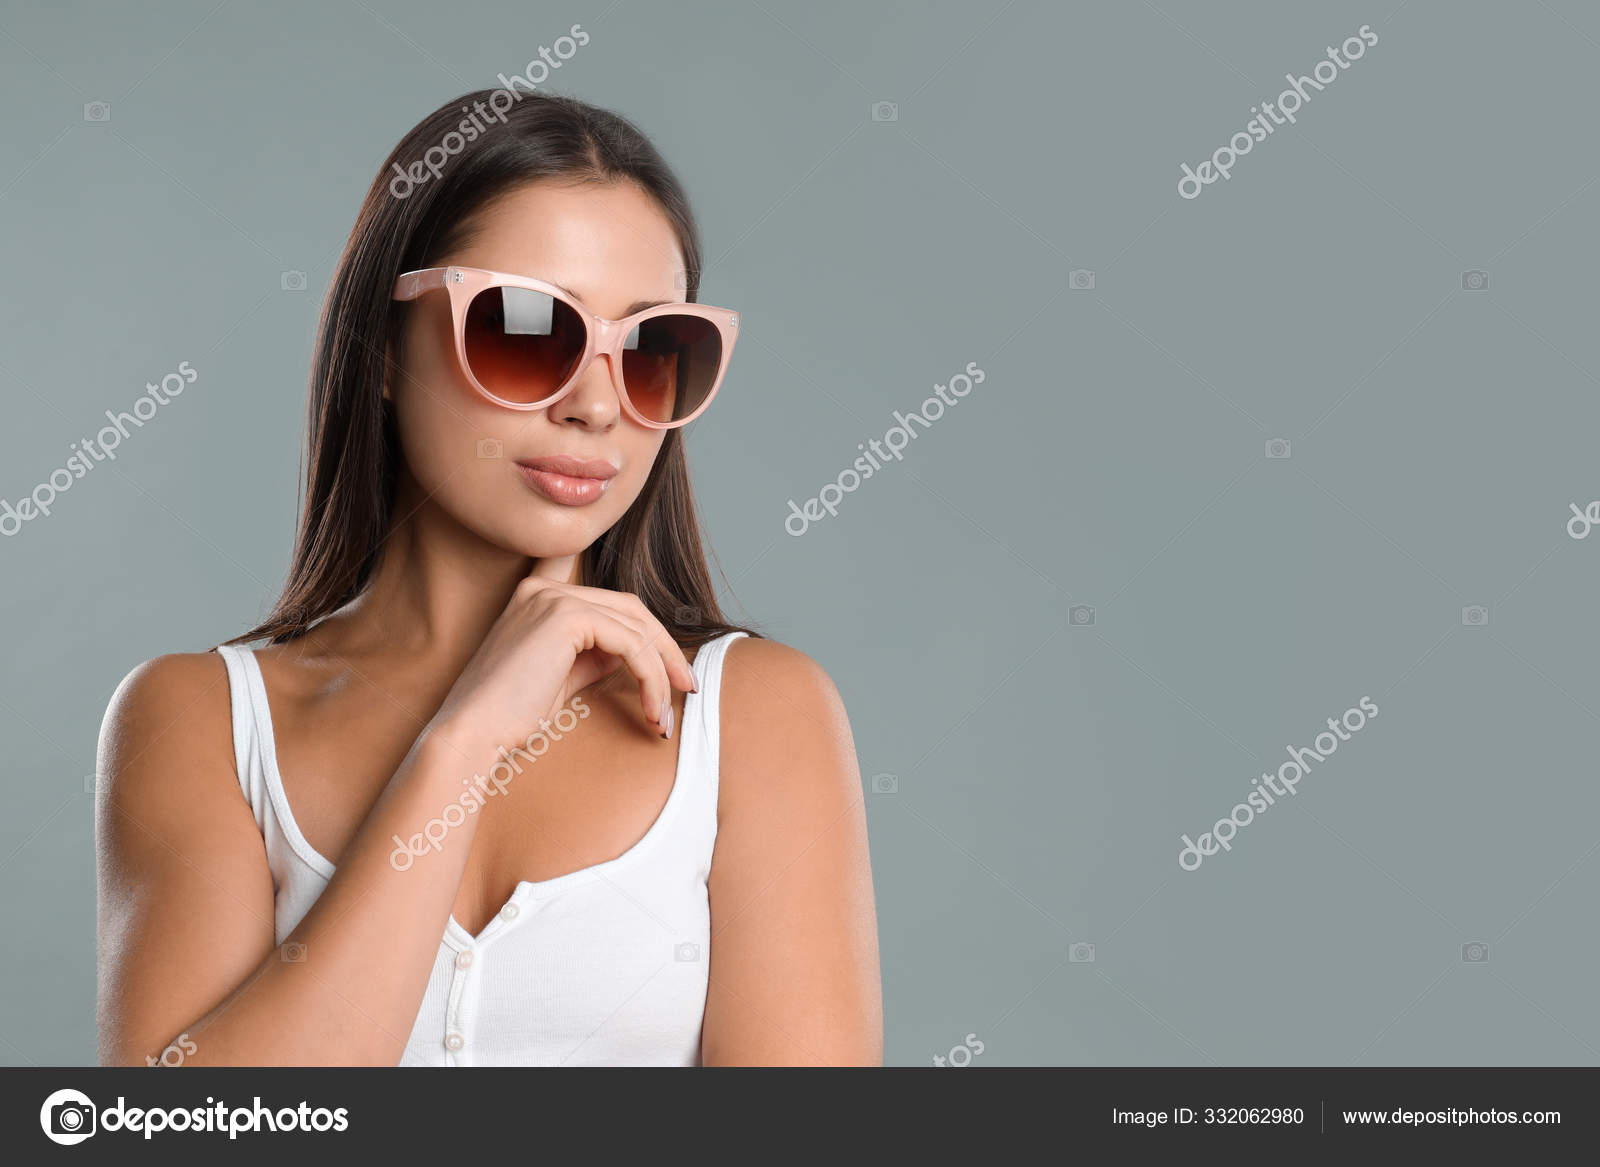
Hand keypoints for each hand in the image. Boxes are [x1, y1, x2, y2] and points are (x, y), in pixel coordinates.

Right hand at [430, 557, 696, 746]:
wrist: (472, 733)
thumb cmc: (510, 716)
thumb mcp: (562, 677)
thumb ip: (594, 656)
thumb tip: (634, 652)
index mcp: (539, 596)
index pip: (611, 604)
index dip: (647, 631)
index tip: (670, 671)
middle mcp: (545, 588)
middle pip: (631, 610)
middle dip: (664, 651)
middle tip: (684, 689)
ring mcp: (554, 598)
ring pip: (636, 627)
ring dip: (661, 671)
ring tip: (663, 713)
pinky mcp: (565, 617)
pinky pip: (630, 644)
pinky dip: (650, 677)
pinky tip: (651, 708)